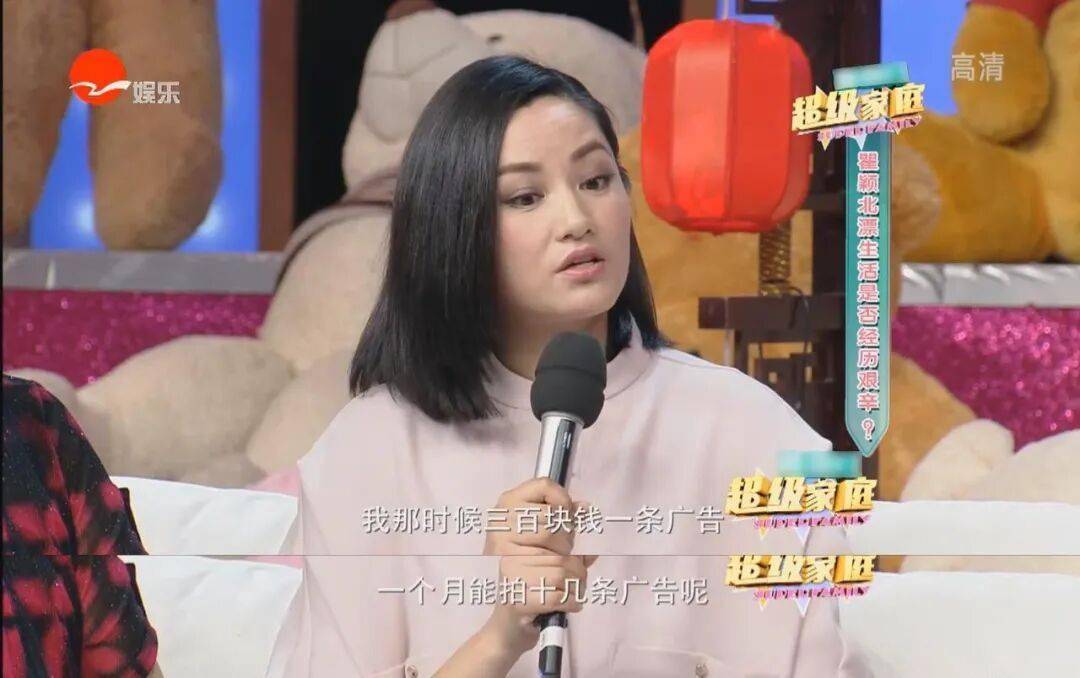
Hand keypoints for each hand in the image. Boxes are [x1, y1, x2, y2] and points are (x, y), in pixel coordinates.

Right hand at [480, 478, 598, 657]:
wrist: (507, 625)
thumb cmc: (528, 579)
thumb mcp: (542, 546)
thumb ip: (563, 526)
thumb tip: (587, 509)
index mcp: (503, 514)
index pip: (544, 486)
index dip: (564, 503)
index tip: (567, 524)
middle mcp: (501, 537)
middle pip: (559, 531)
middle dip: (573, 553)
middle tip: (569, 567)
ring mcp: (507, 567)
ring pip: (566, 566)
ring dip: (578, 581)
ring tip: (569, 588)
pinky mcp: (517, 597)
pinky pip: (562, 594)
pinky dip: (573, 602)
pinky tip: (567, 603)